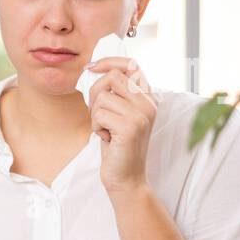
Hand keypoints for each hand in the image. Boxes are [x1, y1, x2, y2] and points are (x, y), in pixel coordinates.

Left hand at [85, 56, 156, 195]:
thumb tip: (94, 70)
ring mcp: (141, 114)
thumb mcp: (118, 115)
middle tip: (97, 114)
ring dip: (95, 116)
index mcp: (148, 98)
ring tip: (106, 130)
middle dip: (95, 94)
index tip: (91, 67)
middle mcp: (148, 103)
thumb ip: (114, 94)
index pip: (131, 65)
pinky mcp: (130, 127)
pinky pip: (99, 115)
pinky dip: (96, 128)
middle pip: (112, 77)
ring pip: (102, 97)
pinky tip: (107, 139)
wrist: (126, 177)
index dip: (109, 62)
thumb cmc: (117, 146)